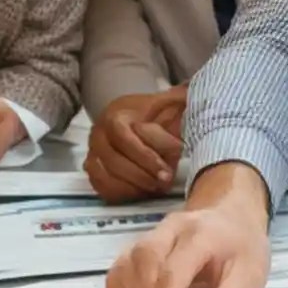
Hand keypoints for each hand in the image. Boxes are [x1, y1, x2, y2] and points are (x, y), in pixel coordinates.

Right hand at [85, 87, 185, 203]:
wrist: (136, 120)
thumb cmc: (156, 115)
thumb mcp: (169, 103)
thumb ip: (180, 100)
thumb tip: (194, 94)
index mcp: (115, 115)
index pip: (123, 136)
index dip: (145, 155)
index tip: (168, 168)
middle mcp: (98, 134)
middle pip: (114, 160)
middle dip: (142, 174)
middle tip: (165, 182)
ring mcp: (93, 153)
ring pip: (105, 176)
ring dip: (132, 186)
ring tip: (156, 188)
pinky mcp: (93, 170)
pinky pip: (101, 187)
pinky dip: (121, 193)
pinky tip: (141, 193)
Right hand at [107, 163, 270, 287]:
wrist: (231, 216)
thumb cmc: (242, 247)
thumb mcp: (251, 277)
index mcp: (199, 236)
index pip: (170, 278)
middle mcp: (168, 230)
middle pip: (142, 271)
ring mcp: (147, 235)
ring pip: (124, 272)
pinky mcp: (135, 245)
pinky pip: (117, 275)